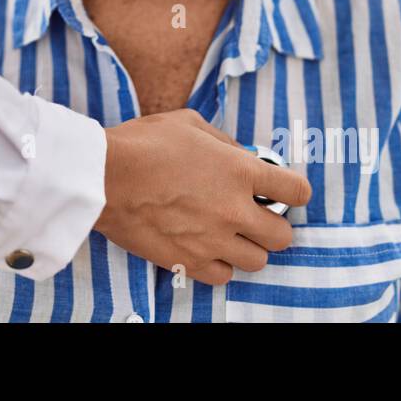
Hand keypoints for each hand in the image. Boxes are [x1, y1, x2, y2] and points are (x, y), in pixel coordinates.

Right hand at [93, 108, 310, 284]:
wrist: (104, 176)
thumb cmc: (143, 143)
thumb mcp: (189, 123)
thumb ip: (224, 141)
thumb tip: (242, 155)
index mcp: (240, 171)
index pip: (296, 190)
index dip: (294, 190)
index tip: (282, 190)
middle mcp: (234, 209)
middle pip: (283, 236)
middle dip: (273, 224)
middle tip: (254, 215)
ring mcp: (213, 240)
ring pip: (258, 261)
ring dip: (248, 248)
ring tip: (228, 234)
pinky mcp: (189, 262)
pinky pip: (224, 277)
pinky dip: (220, 265)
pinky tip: (206, 248)